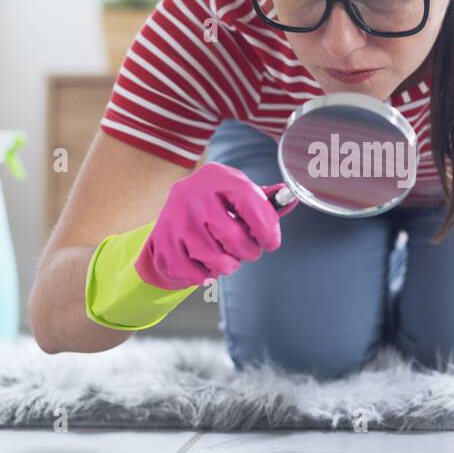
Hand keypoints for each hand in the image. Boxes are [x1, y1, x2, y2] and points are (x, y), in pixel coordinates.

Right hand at [134, 162, 295, 289]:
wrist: (173, 210)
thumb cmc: (216, 202)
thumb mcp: (237, 192)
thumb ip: (265, 200)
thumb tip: (290, 197)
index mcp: (217, 176)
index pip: (251, 203)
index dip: (268, 229)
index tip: (271, 242)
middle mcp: (192, 193)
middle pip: (235, 237)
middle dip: (249, 252)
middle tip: (247, 250)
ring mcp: (175, 218)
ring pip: (216, 260)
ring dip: (229, 266)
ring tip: (228, 258)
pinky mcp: (163, 242)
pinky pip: (195, 274)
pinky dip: (206, 276)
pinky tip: (206, 263)